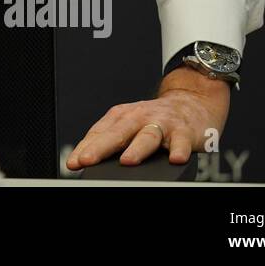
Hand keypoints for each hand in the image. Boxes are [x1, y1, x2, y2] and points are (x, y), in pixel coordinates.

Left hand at [66, 64, 230, 170]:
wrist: (191, 103)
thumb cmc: (154, 119)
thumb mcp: (129, 124)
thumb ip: (109, 140)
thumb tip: (85, 160)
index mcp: (122, 117)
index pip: (98, 133)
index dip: (84, 148)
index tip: (73, 162)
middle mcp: (139, 118)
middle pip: (117, 133)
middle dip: (101, 147)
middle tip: (87, 160)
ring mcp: (162, 124)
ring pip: (147, 136)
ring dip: (137, 148)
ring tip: (127, 161)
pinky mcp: (184, 132)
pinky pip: (181, 142)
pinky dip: (179, 150)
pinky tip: (175, 159)